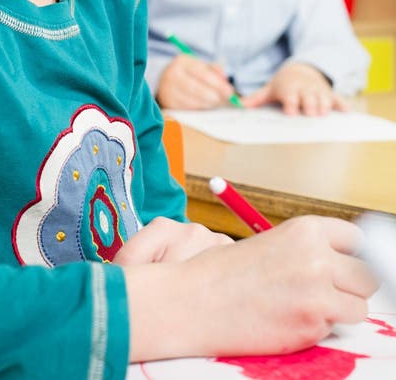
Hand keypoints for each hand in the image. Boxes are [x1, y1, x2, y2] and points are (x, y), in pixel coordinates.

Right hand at [124, 215, 378, 361]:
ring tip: (303, 308)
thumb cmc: (226, 274)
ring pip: (358, 306)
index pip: (356, 241)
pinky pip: (335, 329)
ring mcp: (318, 290)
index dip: (348, 258)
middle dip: (349, 287)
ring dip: (338, 311)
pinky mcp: (312, 323)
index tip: (340, 268)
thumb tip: (343, 265)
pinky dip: (318, 329)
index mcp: (306, 229)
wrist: (194, 300)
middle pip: (366, 275)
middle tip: (323, 294)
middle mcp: (317, 256)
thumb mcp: (272, 245)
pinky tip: (288, 321)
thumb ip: (308, 251)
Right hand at [157, 54, 234, 109]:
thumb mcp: (201, 66)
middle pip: (196, 89)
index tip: (229, 92)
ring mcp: (168, 90)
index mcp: (182, 61)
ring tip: (215, 102)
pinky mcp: (168, 103)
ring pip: (193, 102)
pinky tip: (204, 106)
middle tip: (225, 100)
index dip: (218, 84)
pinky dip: (199, 109)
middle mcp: (171, 74)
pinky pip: (188, 110)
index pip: (202, 73)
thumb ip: (215, 70)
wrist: (167, 81)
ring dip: (208, 104)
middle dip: (214, 96)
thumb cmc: (190, 74)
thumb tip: (224, 77)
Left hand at [241, 63, 348, 114]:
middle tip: (311, 114)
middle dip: (309, 106)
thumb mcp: (270, 88)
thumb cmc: (284, 84)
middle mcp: (305, 90)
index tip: (290, 112)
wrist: (301, 70)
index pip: (290, 97)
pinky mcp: (330, 94)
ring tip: (325, 114)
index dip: (290, 104)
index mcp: (289, 89)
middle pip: (308, 99)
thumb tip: (240, 105)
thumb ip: (257, 98)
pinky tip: (346, 112)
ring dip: (325, 105)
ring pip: (323, 99)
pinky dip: (342, 105)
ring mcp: (318, 91)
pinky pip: (338, 99)